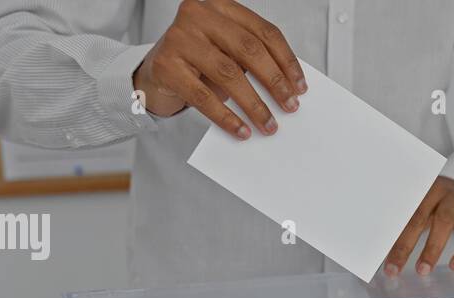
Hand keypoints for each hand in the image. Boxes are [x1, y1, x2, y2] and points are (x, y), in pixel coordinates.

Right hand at [133, 0, 305, 139]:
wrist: (153, 72)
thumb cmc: (197, 61)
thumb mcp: (226, 51)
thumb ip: (251, 60)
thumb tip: (287, 88)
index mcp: (220, 5)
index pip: (264, 32)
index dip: (286, 61)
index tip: (300, 87)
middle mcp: (198, 14)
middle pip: (249, 50)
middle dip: (275, 82)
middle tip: (290, 106)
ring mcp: (179, 37)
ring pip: (229, 74)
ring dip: (254, 104)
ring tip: (268, 124)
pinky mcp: (166, 65)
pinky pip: (204, 96)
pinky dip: (227, 117)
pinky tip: (241, 130)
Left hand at [384, 177, 453, 276]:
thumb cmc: (430, 204)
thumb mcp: (414, 209)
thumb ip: (401, 226)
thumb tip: (382, 254)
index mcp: (417, 189)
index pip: (399, 213)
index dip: (388, 237)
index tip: (381, 259)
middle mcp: (438, 190)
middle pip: (418, 217)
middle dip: (404, 246)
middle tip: (394, 269)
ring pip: (444, 222)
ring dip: (432, 249)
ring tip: (422, 271)